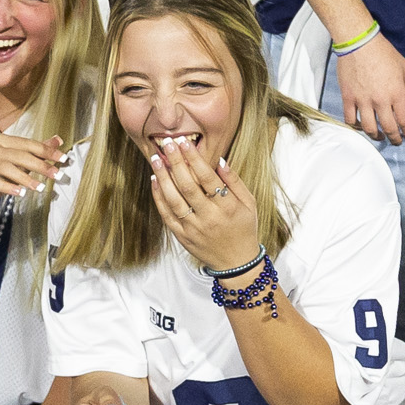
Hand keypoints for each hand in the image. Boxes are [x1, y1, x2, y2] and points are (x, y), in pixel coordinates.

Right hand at [0, 134, 67, 221]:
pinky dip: (8, 187)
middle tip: (55, 175)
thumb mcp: (20, 165)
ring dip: (25, 178)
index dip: (46, 151)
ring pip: (6, 167)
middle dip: (39, 165)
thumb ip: (36, 152)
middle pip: (18, 154)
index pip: (28, 144)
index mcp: (2, 141)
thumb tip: (58, 140)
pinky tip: (20, 193)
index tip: (63, 159)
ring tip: (39, 188)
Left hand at [149, 134, 259, 272]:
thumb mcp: (248, 203)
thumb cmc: (244, 228)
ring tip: (156, 159)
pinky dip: (159, 197)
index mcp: (227, 206)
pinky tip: (155, 181)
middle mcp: (209, 217)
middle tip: (167, 144)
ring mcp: (193, 228)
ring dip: (163, 177)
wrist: (235, 262)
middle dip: (176, 162)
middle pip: (187, 185)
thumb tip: (219, 160)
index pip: (207, 177)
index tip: (185, 142)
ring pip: (173, 199)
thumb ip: (235, 181)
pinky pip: (167, 214)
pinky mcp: (182, 236)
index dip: (194, 158)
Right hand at [333, 34, 404, 144]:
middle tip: (397, 141)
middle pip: (388, 128)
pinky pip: (350, 119)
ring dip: (376, 136)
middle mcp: (380, 101)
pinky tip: (361, 126)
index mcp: (396, 93)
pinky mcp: (348, 99)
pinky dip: (356, 126)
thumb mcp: (404, 68)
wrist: (360, 44)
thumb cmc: (384, 53)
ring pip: (369, 128)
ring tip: (379, 136)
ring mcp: (362, 101)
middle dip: (395, 138)